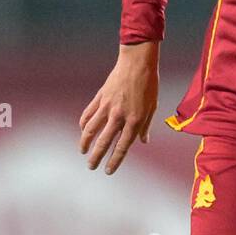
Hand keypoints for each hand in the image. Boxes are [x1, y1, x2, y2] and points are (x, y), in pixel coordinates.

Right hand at [79, 41, 159, 173]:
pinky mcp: (100, 97)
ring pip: (91, 129)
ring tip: (83, 152)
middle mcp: (119, 116)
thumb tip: (143, 142)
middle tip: (91, 167)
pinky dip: (84, 124)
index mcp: (134, 120)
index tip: (108, 171)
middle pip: (104, 141)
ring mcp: (107, 106)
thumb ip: (145, 126)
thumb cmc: (149, 85)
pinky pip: (88, 114)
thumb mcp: (153, 107)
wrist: (137, 63)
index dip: (114, 161)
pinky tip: (83, 131)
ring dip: (85, 142)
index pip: (122, 147)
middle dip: (96, 157)